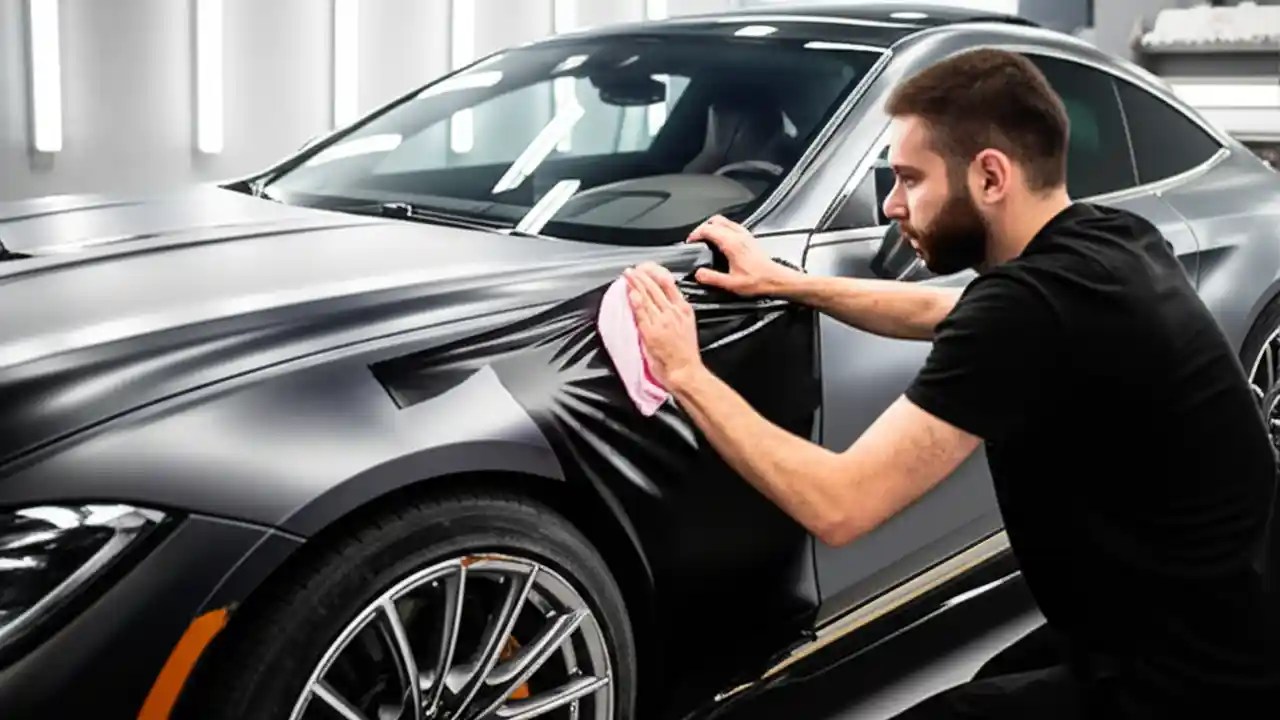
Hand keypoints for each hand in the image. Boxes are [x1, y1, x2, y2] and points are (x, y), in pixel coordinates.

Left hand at [623, 262, 703, 390]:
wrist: (685, 370)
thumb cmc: (686, 352)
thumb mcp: (688, 325)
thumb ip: (677, 312)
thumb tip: (667, 301)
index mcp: (683, 309)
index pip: (668, 285)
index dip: (656, 274)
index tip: (646, 268)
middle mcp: (673, 312)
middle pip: (655, 288)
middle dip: (642, 276)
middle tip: (632, 269)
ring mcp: (661, 321)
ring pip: (647, 297)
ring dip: (636, 284)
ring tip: (628, 275)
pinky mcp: (650, 332)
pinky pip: (641, 312)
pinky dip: (635, 301)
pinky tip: (630, 292)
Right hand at [686, 215, 799, 296]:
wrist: (776, 280)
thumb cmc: (758, 281)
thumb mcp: (731, 284)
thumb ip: (711, 278)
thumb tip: (698, 273)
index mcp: (732, 243)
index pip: (708, 229)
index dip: (695, 234)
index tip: (690, 241)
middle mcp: (739, 236)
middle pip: (715, 220)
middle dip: (702, 228)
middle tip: (696, 239)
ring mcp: (745, 235)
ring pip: (725, 221)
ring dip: (713, 227)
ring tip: (706, 238)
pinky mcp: (750, 238)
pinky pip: (733, 226)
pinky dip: (723, 229)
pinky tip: (722, 241)